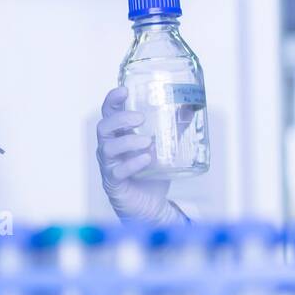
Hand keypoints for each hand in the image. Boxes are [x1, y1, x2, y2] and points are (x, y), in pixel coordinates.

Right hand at [96, 86, 184, 223]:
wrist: (149, 204)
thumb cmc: (152, 172)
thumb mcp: (165, 147)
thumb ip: (174, 129)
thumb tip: (190, 108)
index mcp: (119, 134)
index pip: (109, 112)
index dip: (113, 100)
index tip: (124, 90)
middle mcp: (110, 147)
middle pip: (103, 127)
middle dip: (120, 119)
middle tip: (140, 118)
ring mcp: (110, 165)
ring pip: (107, 148)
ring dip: (128, 141)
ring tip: (147, 141)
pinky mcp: (114, 183)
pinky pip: (117, 172)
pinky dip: (132, 164)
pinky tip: (146, 159)